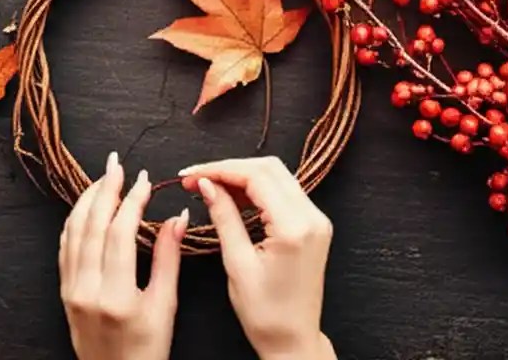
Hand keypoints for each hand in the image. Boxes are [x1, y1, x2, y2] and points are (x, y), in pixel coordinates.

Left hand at [60, 151, 189, 359]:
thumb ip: (168, 259)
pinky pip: (65, 248)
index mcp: (116, 295)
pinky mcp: (64, 293)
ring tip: (103, 179)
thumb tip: (177, 217)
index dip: (132, 201)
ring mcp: (71, 291)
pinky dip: (74, 223)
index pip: (120, 233)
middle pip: (91, 226)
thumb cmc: (147, 351)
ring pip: (73, 233)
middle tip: (117, 164)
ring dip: (87, 201)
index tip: (144, 180)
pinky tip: (86, 208)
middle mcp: (87, 290)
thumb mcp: (165, 307)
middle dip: (105, 189)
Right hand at [181, 157, 335, 359]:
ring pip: (278, 176)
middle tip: (197, 178)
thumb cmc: (265, 312)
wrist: (293, 339)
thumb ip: (224, 217)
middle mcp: (312, 217)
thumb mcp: (237, 263)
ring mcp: (316, 220)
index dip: (220, 169)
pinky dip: (258, 189)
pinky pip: (285, 193)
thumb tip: (207, 185)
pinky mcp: (313, 225)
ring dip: (243, 176)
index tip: (191, 175)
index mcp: (294, 227)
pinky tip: (234, 197)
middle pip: (270, 168)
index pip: (256, 176)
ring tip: (210, 186)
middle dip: (230, 168)